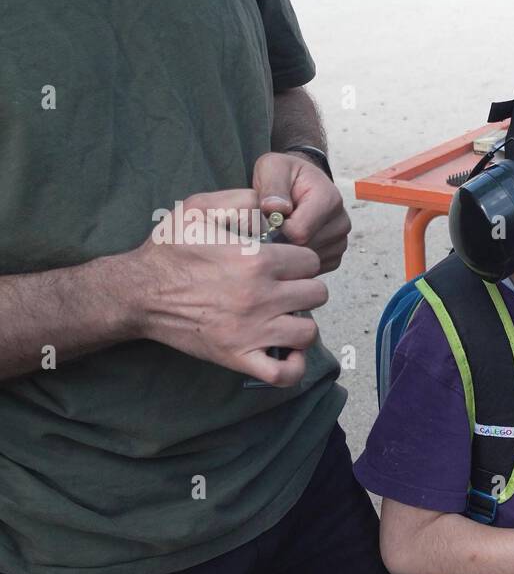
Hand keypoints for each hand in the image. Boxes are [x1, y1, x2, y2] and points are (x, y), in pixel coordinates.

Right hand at [129, 189, 327, 386]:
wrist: (138, 292)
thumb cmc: (168, 250)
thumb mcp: (199, 208)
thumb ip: (242, 200)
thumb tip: (276, 207)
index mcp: (256, 260)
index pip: (311, 262)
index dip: (301, 261)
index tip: (286, 264)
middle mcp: (259, 296)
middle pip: (316, 294)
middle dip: (304, 289)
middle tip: (285, 289)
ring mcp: (251, 330)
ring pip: (308, 332)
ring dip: (301, 324)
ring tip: (285, 317)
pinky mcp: (239, 357)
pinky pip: (284, 374)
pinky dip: (293, 367)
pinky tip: (286, 352)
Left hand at [252, 151, 350, 272]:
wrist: (299, 183)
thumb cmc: (286, 175)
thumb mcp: (273, 168)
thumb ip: (272, 186)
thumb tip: (275, 208)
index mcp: (329, 199)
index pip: (300, 232)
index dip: (277, 230)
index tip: (269, 218)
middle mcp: (341, 222)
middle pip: (305, 249)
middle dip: (283, 241)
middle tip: (271, 225)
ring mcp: (340, 241)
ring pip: (309, 261)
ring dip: (290, 251)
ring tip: (282, 231)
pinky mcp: (335, 255)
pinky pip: (314, 268)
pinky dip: (298, 260)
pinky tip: (290, 242)